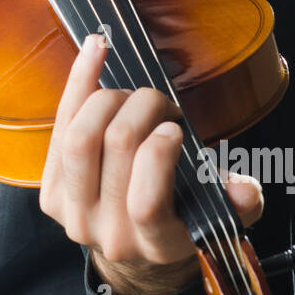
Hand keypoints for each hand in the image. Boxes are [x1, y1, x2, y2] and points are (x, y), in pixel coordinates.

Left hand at [39, 33, 263, 294]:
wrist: (133, 242)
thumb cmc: (182, 214)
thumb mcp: (219, 213)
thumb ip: (239, 204)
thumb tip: (245, 191)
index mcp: (157, 244)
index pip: (146, 204)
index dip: (158, 155)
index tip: (175, 127)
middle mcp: (110, 235)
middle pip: (115, 150)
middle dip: (141, 107)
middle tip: (159, 101)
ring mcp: (72, 215)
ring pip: (78, 138)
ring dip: (108, 98)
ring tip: (129, 93)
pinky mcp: (50, 192)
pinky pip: (59, 126)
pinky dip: (78, 82)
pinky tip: (96, 50)